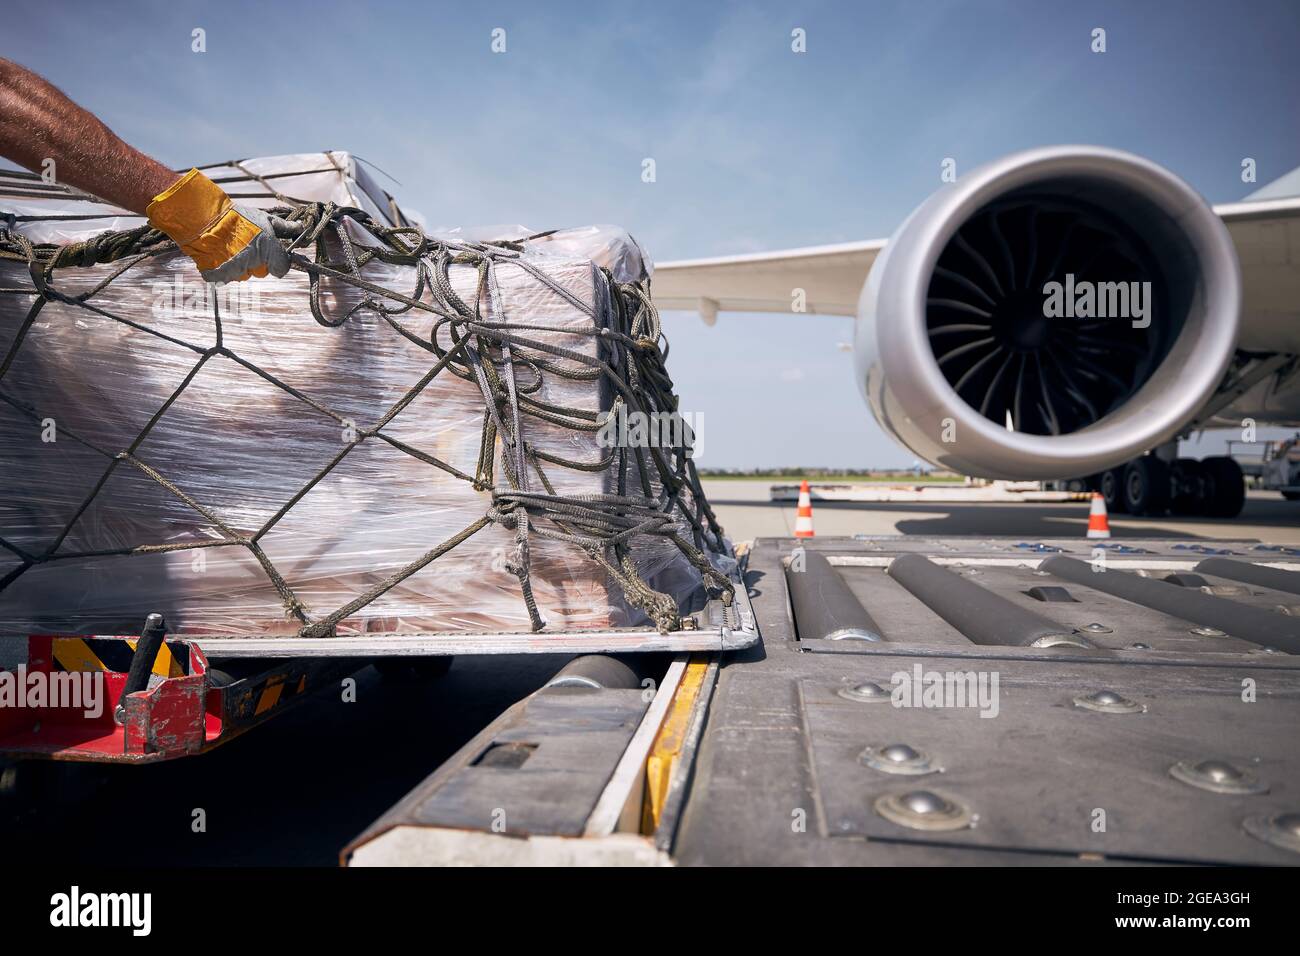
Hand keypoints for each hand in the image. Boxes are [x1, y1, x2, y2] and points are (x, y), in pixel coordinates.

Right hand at [146, 169, 289, 283]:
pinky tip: (217, 255)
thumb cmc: (237, 216)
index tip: (270, 255)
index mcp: (269, 250)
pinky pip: (223, 278)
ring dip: (238, 265)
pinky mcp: (218, 275)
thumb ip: (284, 227)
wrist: (205, 216)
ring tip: (228, 247)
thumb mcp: (264, 218)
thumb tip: (301, 229)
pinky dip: (219, 270)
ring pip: (242, 275)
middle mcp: (254, 263)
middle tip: (244, 245)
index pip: (282, 269)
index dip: (277, 262)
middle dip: (255, 262)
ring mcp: (236, 270)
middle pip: (261, 272)